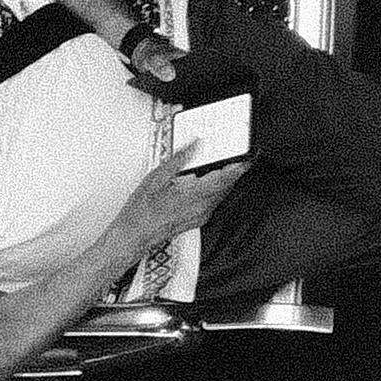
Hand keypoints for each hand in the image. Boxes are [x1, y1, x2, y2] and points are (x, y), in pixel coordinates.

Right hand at [125, 137, 246, 243]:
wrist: (134, 236)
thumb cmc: (141, 211)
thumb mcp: (156, 177)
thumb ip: (179, 159)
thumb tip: (194, 144)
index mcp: (195, 193)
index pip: (228, 177)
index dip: (240, 165)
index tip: (246, 156)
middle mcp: (202, 206)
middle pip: (227, 185)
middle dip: (232, 170)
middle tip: (233, 156)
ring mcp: (201, 215)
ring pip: (222, 194)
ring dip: (223, 181)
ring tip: (218, 167)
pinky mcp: (198, 221)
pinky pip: (213, 202)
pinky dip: (214, 191)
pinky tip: (203, 184)